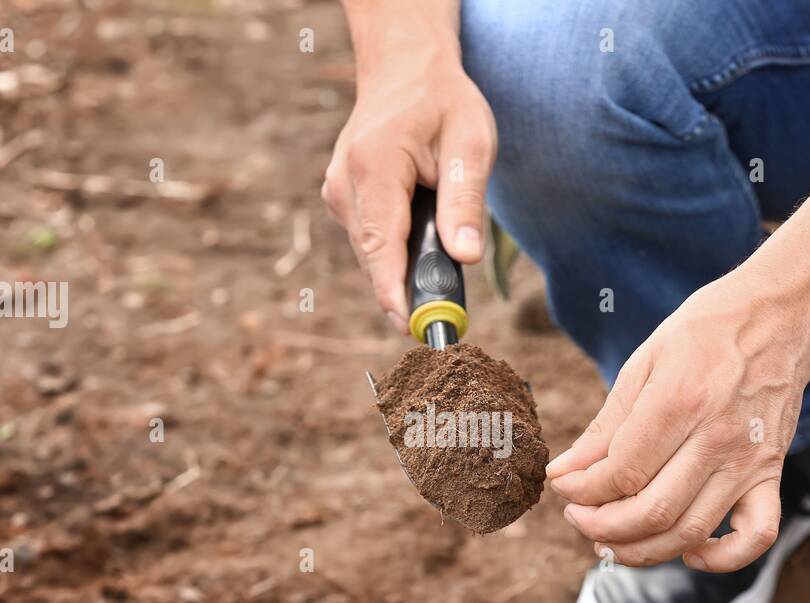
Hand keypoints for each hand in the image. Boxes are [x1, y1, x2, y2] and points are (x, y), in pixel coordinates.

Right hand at [322, 35, 495, 331]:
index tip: (409, 326)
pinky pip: (370, 241)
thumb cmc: (442, 102)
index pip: (381, 243)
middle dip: (406, 290)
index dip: (394, 290)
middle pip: (374, 257)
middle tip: (444, 321)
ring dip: (403, 269)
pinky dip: (396, 253)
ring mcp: (338, 193)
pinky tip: (422, 242)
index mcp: (374, 166)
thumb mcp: (471, 142)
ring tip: (441, 270)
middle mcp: (344, 183)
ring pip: (371, 253)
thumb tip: (465, 258)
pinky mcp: (342, 201)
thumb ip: (465, 200)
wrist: (404, 68)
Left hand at [547, 274, 809, 571]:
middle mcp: (718, 438)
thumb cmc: (705, 333)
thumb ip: (606, 426)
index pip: (621, 473)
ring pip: (690, 532)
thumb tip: (565, 473)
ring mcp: (748, 462)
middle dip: (601, 526)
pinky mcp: (771, 474)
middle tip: (578, 517)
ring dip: (642, 549)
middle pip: (652, 512)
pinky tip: (688, 552)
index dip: (582, 491)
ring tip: (609, 538)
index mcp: (680, 402)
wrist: (780, 316)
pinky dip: (722, 558)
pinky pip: (756, 535)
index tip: (563, 486)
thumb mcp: (644, 363)